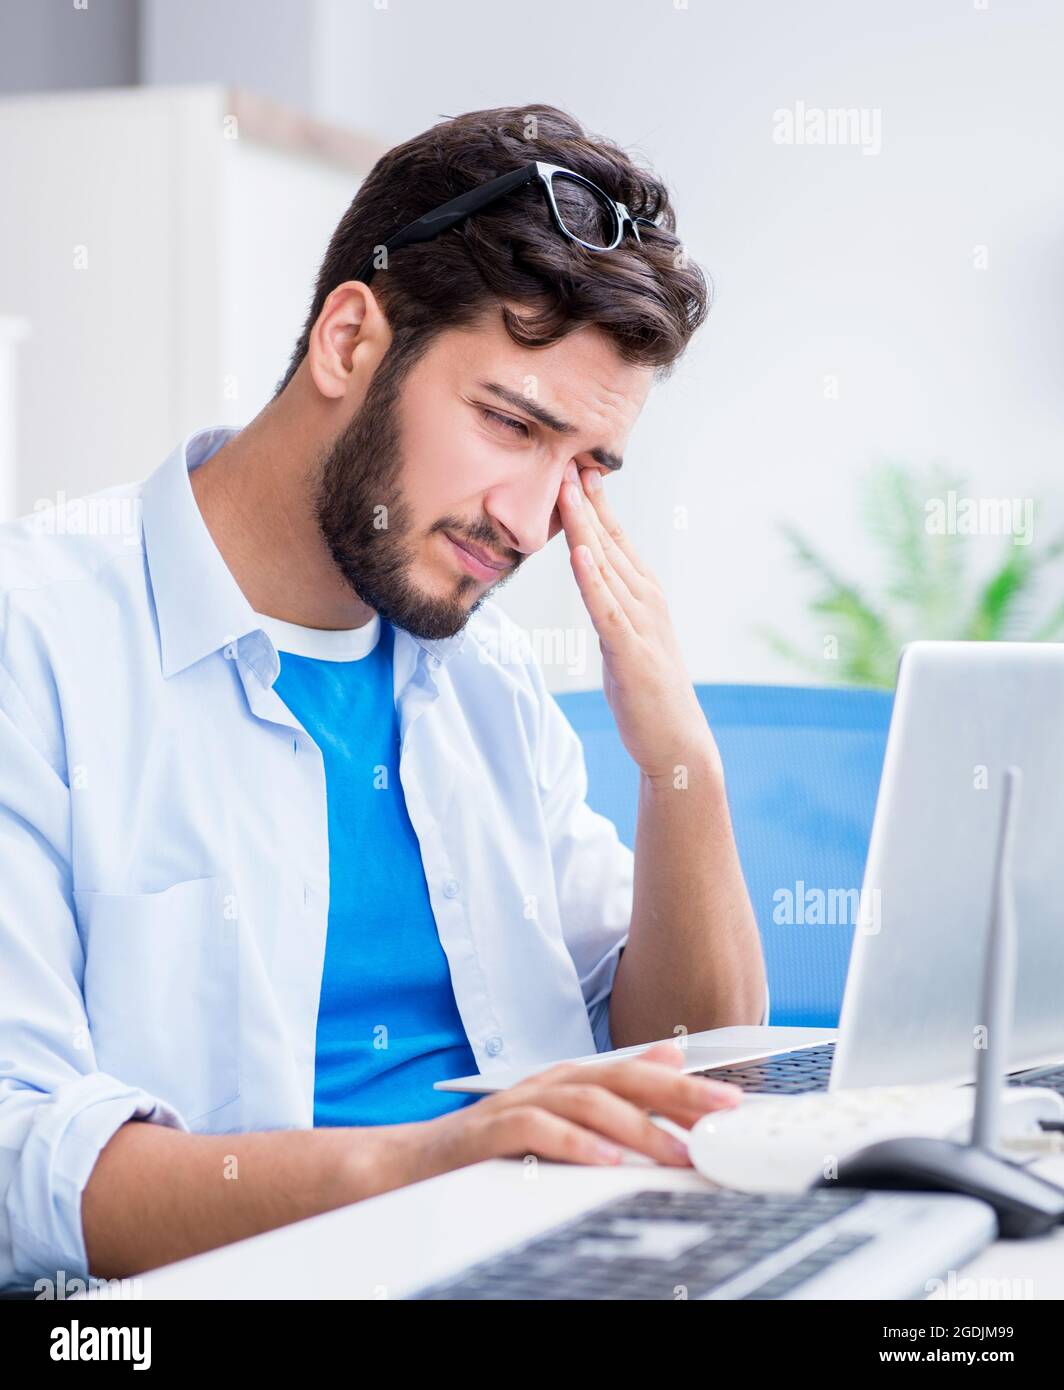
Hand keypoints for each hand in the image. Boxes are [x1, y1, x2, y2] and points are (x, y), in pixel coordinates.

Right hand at [422, 1041, 741, 1171]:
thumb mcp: (558, 1116)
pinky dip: (573, 1144)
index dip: (685, 1087)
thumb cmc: (486, 1146)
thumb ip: (612, 1090)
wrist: (407, 1164)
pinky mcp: (488, 1132)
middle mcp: (547, 1084)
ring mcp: (516, 1104)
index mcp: (567, 1081)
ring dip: (635, 1127)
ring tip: (675, 1151)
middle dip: (675, 1095)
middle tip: (720, 1114)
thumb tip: (668, 1058)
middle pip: (619, 1079)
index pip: (635, 1076)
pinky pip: (535, 1130)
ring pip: (585, 1102)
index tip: (731, 1104)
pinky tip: (606, 1161)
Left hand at [558, 461, 718, 782]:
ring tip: (567, 490)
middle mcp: (645, 599)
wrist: (675, 739)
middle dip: (587, 500)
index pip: (615, 538)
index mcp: (644, 593)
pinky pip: (606, 607)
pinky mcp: (629, 650)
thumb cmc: (648, 690)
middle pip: (610, 541)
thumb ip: (610, 603)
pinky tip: (580, 551)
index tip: (574, 466)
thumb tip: (589, 576)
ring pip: (605, 565)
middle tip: (566, 457)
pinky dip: (592, 578)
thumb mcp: (626, 636)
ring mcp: (639, 622)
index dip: (595, 502)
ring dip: (585, 526)